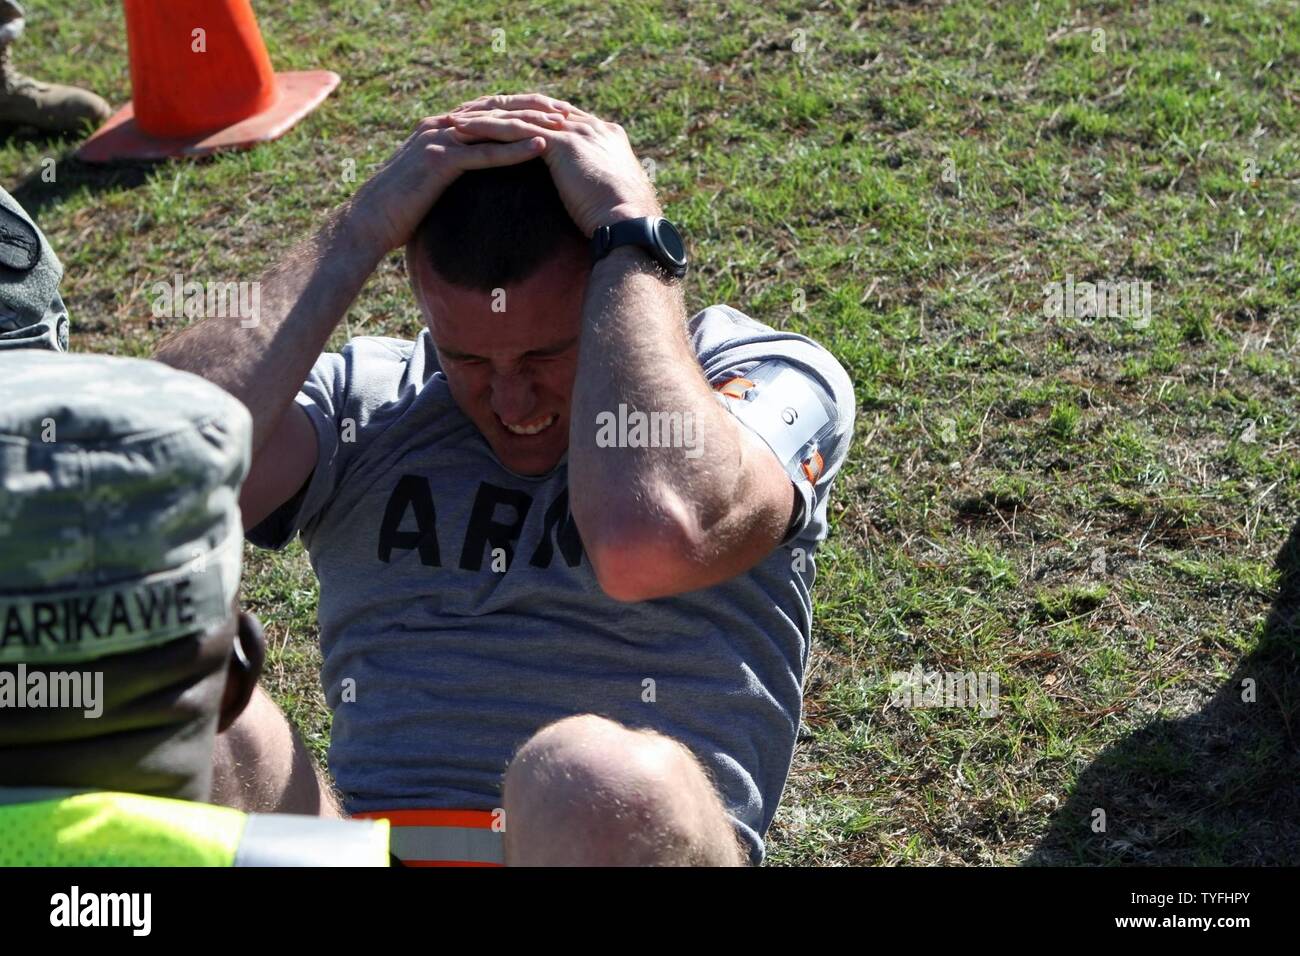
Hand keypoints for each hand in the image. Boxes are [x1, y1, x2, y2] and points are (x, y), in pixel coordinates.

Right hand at [340, 112, 550, 253]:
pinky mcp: (438, 160)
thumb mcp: (436, 184)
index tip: (556, 113)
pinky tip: (539, 147)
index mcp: (443, 127)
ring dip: (531, 124)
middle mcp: (441, 125)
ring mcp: (438, 139)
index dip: (524, 108)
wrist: (368, 223)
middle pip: (497, 109)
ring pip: (494, 126)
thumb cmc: (403, 210)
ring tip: (562, 125)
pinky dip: (514, 149)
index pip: (491, 109)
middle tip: (569, 111)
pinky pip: (483, 152)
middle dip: (534, 108)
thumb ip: (458, 172)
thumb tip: (486, 183)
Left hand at [447, 93, 661, 236]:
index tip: (505, 122)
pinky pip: (515, 131)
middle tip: (472, 111)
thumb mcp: (613, 198)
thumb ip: (599, 187)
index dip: (530, 119)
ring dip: (486, 115)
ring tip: (455, 119)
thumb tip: (590, 203)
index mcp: (606, 136)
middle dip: (504, 109)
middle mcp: (592, 127)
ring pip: (522, 116)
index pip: (560, 118)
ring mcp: (577, 132)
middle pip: (537, 108)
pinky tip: (462, 132)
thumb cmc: (625, 225)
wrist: (633, 226)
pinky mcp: (562, 145)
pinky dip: (486, 130)